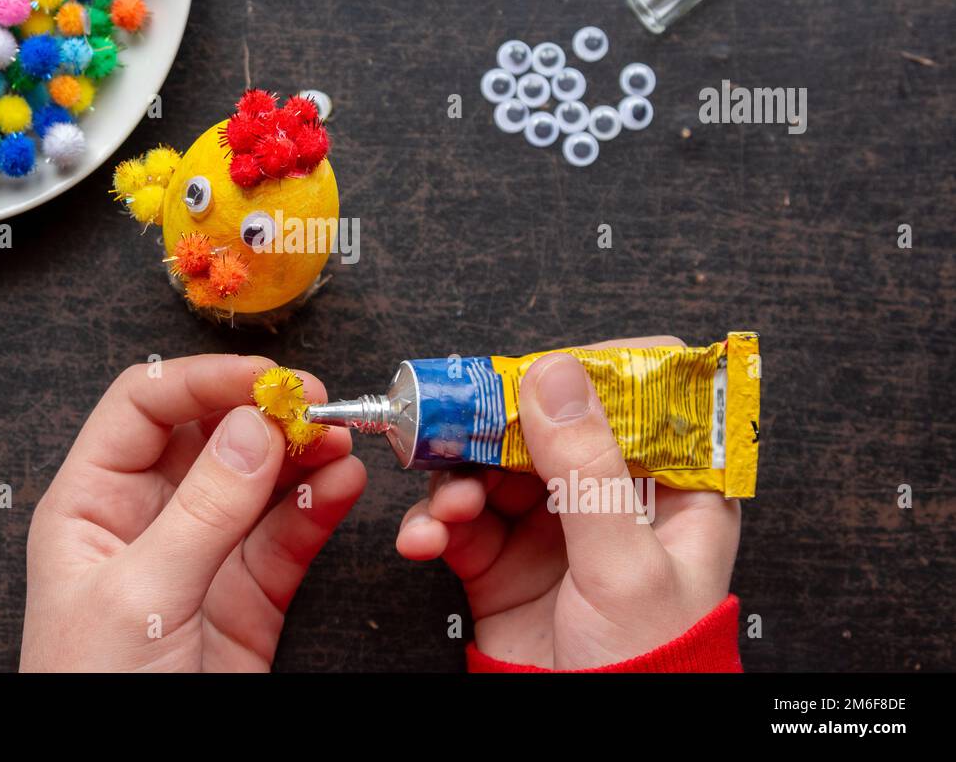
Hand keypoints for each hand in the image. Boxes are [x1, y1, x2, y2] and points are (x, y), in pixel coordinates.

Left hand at [21, 354, 365, 670]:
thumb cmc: (94, 698)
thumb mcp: (141, 598)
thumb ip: (203, 510)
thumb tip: (253, 427)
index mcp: (92, 505)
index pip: (146, 407)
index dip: (206, 381)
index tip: (266, 379)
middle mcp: (146, 520)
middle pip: (210, 435)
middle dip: (265, 412)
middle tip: (316, 404)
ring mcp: (200, 556)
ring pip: (258, 480)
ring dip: (302, 454)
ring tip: (342, 441)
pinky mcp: (246, 596)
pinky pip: (287, 535)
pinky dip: (319, 505)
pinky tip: (343, 485)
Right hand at [396, 337, 739, 669]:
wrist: (592, 746)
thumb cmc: (648, 670)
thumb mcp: (623, 565)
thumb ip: (588, 469)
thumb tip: (555, 376)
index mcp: (671, 487)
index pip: (641, 393)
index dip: (589, 371)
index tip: (537, 374)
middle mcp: (609, 495)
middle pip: (546, 421)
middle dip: (491, 422)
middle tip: (450, 421)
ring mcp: (550, 524)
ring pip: (491, 462)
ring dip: (455, 476)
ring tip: (447, 508)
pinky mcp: (499, 557)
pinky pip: (456, 517)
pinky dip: (432, 521)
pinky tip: (424, 539)